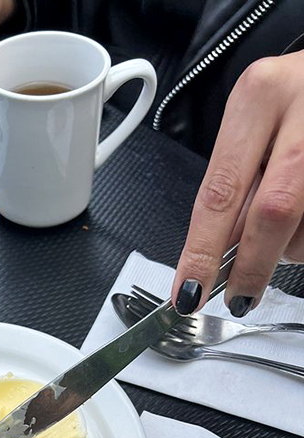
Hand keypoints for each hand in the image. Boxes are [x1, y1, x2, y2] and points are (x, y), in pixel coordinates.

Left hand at [172, 51, 303, 316]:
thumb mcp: (253, 126)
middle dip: (251, 266)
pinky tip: (302, 220)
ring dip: (289, 247)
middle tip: (238, 297)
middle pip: (272, 212)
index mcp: (258, 97)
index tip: (188, 292)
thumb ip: (234, 187)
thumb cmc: (292, 102)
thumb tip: (216, 259)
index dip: (202, 252)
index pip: (220, 192)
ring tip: (287, 225)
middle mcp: (302, 105)